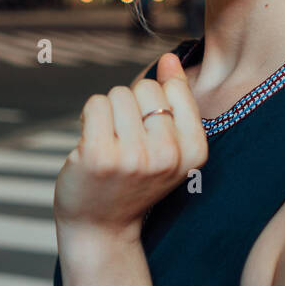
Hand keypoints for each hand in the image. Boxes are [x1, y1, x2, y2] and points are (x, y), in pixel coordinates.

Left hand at [53, 54, 208, 243]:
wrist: (102, 227)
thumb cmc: (134, 180)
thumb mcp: (170, 145)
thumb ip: (175, 100)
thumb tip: (169, 58)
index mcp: (194, 151)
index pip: (174, 89)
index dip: (155, 103)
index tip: (149, 133)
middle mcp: (168, 155)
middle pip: (146, 88)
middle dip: (132, 105)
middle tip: (127, 141)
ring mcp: (133, 157)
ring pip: (118, 94)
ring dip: (109, 113)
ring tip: (110, 144)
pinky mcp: (99, 155)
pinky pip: (96, 104)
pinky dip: (89, 117)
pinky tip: (91, 144)